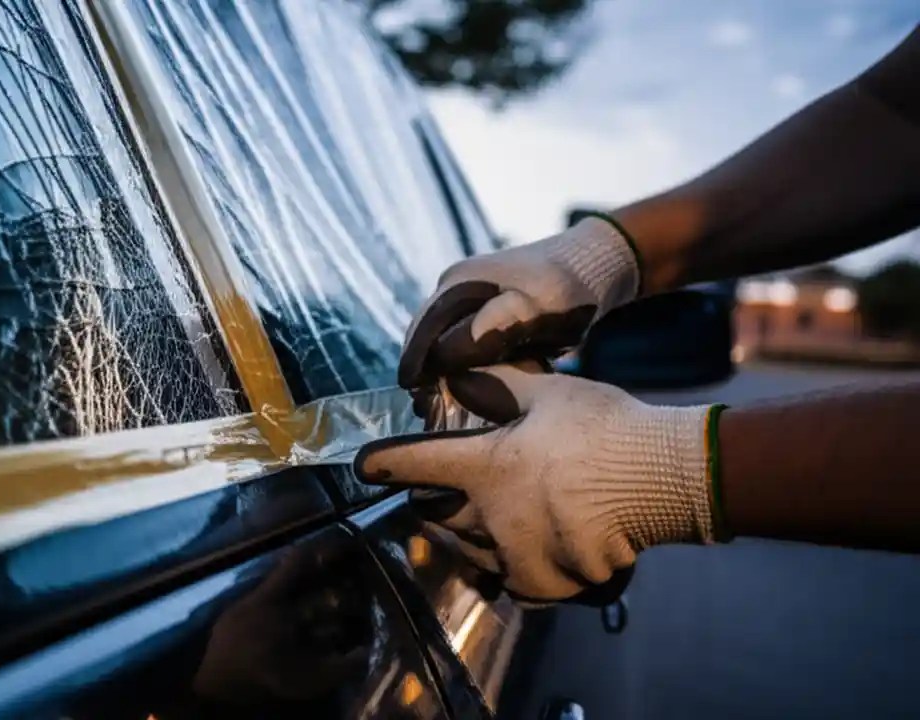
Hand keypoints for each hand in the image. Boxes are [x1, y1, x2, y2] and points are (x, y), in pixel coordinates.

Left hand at [356, 365, 719, 602]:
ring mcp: (517, 556)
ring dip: (470, 529)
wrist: (666, 479)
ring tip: (497, 508)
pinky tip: (529, 539)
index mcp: (487, 467)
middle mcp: (492, 518)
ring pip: (468, 546)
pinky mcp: (544, 584)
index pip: (414, 465)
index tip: (365, 465)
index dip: (382, 463)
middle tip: (449, 483)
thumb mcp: (547, 393)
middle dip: (432, 497)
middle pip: (434, 512)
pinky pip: (507, 577)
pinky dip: (509, 560)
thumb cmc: (605, 427)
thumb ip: (494, 386)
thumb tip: (457, 374)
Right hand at [398, 217, 639, 387]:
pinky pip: (465, 341)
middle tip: (422, 411)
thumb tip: (443, 357)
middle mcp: (457, 288)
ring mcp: (472, 298)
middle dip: (423, 373)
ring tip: (437, 407)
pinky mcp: (490, 311)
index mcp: (459, 284)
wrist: (601, 263)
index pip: (423, 333)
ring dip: (441, 372)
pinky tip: (466, 390)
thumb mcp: (534, 307)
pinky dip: (461, 366)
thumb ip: (490, 329)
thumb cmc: (569, 287)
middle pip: (427, 338)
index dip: (416, 368)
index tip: (416, 401)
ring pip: (444, 341)